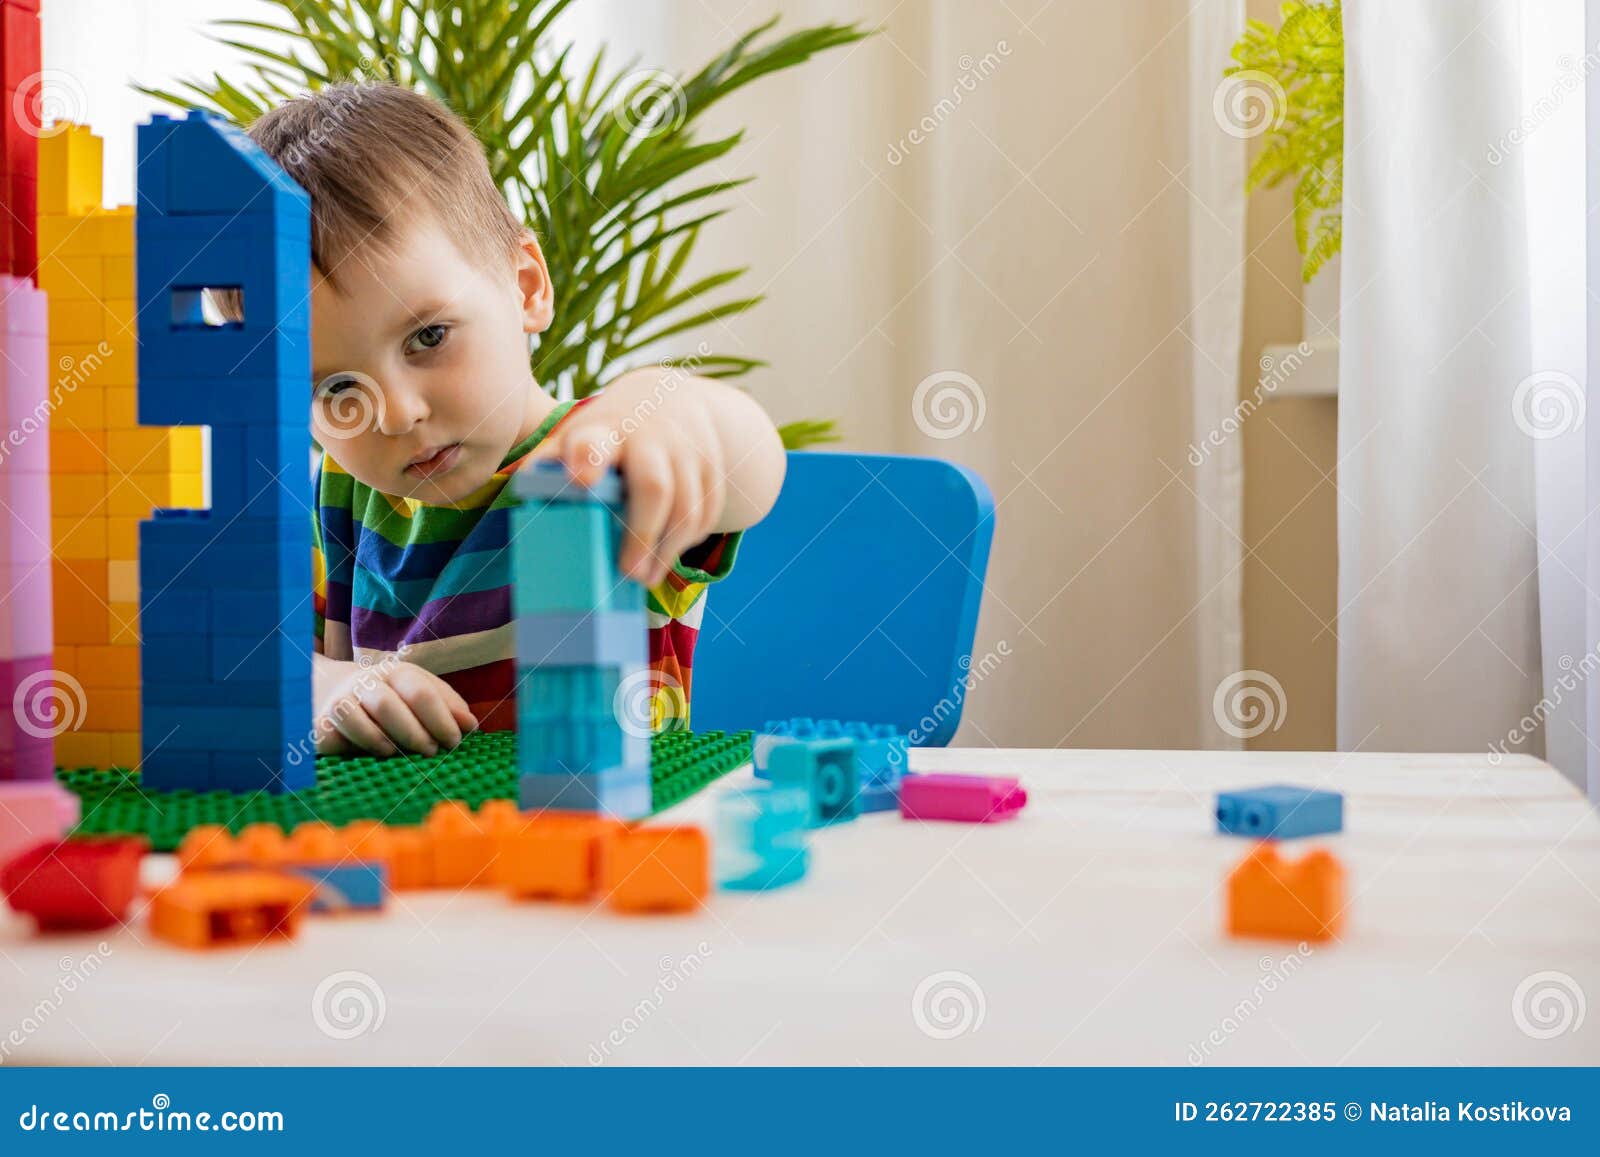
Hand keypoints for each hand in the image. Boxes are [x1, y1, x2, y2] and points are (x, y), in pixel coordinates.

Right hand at [313, 655, 477, 756]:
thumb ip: (445, 708)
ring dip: (400, 735)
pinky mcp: (325, 718)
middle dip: (422, 729)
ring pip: (376, 710)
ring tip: (413, 752)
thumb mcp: (417, 699)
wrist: (328, 696)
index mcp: (398, 674)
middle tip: (434, 751)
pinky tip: (384, 751)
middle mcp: (370, 681)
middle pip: (399, 701)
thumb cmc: (387, 703)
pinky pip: (347, 729)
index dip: (443, 718)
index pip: (423, 691)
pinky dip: (370, 741)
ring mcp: (345, 698)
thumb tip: (471, 725)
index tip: (456, 740)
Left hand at [554, 371, 728, 586]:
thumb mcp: (575, 436)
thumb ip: (549, 464)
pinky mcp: (713, 466)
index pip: (594, 442)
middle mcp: (649, 436)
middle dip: (642, 536)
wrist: (666, 399)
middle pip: (654, 488)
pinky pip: (708, 512)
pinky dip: (690, 540)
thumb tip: (526, 495)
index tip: (581, 481)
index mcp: (603, 430)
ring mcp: (687, 450)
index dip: (588, 459)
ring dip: (669, 551)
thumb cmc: (607, 432)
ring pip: (687, 508)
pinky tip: (669, 554)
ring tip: (648, 578)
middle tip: (630, 575)